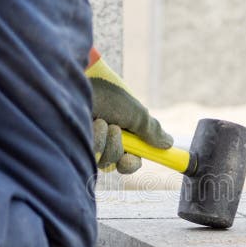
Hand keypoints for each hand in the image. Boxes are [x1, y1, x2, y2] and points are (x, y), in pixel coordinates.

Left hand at [87, 56, 172, 173]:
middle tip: (116, 129)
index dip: (132, 163)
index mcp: (122, 134)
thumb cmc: (108, 94)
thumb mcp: (136, 113)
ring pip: (106, 162)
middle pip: (117, 164)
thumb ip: (151, 130)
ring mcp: (90, 144)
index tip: (132, 159)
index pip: (130, 159)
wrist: (82, 81)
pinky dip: (96, 139)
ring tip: (102, 120)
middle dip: (119, 149)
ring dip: (109, 142)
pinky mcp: (76, 146)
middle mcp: (105, 141)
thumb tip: (169, 143)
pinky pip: (93, 156)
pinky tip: (91, 123)